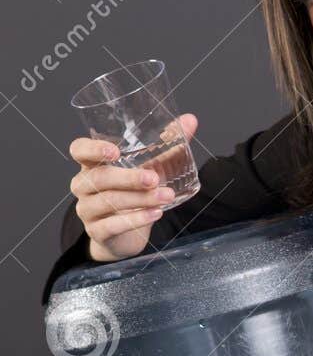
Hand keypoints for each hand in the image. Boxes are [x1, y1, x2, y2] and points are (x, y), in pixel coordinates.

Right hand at [68, 111, 197, 262]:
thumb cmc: (134, 194)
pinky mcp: (97, 232)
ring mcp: (87, 210)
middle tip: (154, 178)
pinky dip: (136, 219)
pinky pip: (112, 225)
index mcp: (92, 164)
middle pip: (98, 178)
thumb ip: (168, 145)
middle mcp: (84, 185)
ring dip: (139, 199)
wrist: (126, 236)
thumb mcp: (151, 168)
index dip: (92, 149)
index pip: (79, 150)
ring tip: (166, 196)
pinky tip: (156, 214)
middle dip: (128, 178)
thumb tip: (190, 120)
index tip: (114, 151)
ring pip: (108, 202)